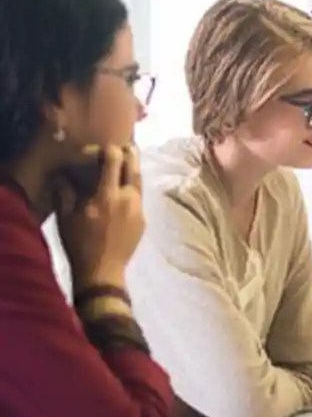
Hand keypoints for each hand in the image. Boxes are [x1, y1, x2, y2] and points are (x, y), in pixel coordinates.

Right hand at [56, 145, 144, 289]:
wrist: (103, 271)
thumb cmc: (80, 243)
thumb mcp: (66, 217)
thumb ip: (66, 193)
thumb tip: (64, 175)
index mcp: (107, 195)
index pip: (114, 163)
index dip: (112, 150)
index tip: (109, 145)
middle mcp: (128, 199)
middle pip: (134, 170)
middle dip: (131, 155)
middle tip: (128, 146)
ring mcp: (139, 211)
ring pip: (140, 184)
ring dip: (134, 172)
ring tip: (129, 164)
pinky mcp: (143, 221)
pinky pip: (139, 200)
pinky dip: (133, 190)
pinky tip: (126, 193)